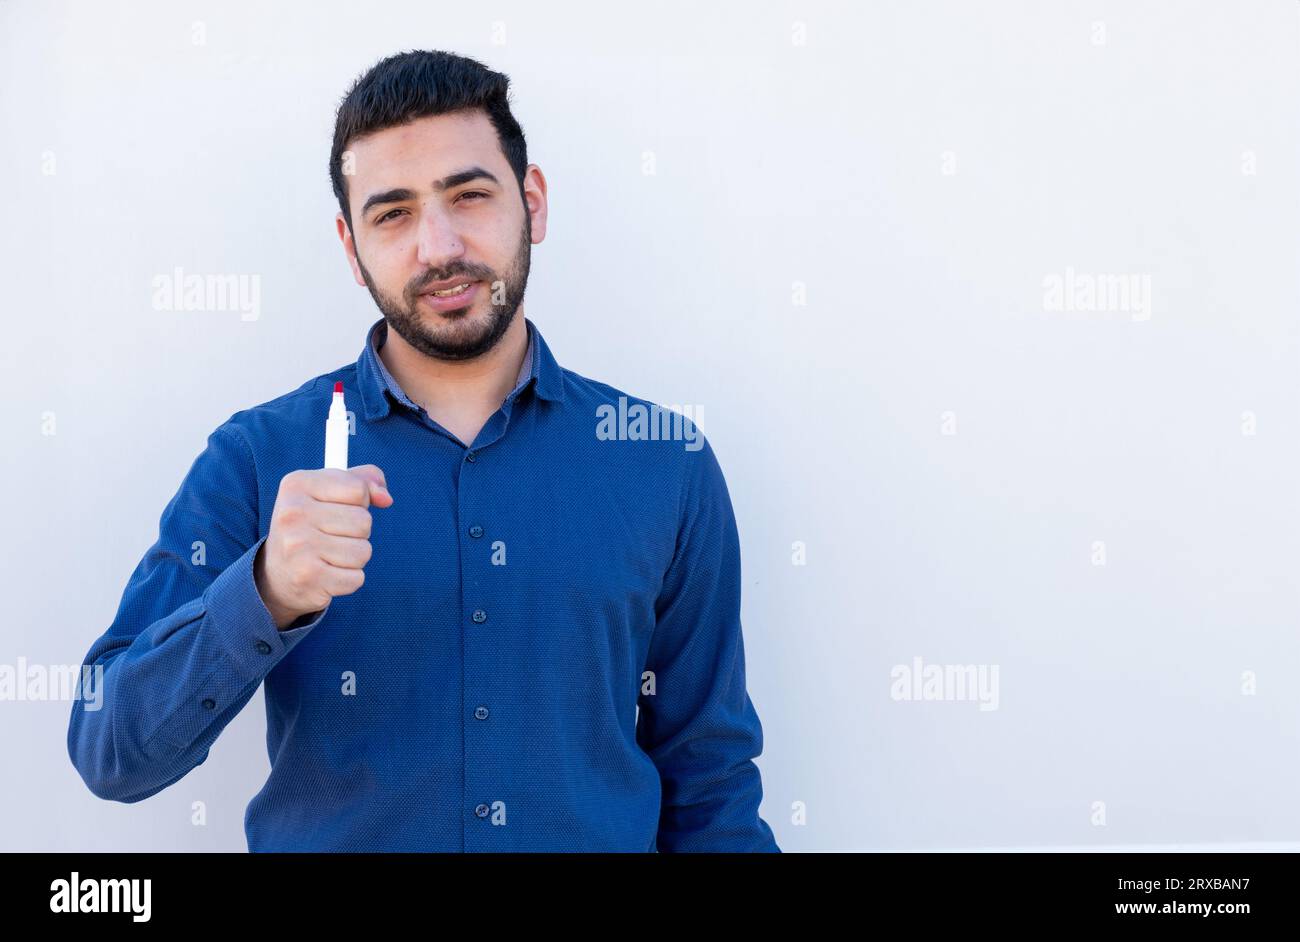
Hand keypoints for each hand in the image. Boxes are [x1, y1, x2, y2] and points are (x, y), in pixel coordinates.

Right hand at [253, 464, 393, 629]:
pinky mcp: (308, 577)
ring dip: (354, 557)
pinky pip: (356, 578)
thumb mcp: (328, 492)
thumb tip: (386, 498)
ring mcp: (298, 546)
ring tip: (329, 556)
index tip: (341, 508)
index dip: (360, 501)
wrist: (276, 575)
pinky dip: (348, 579)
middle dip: (358, 532)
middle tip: (332, 536)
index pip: (358, 489)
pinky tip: (327, 574)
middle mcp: (293, 513)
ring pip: (363, 551)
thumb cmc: (310, 526)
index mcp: (297, 484)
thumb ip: (363, 481)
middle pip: (363, 521)